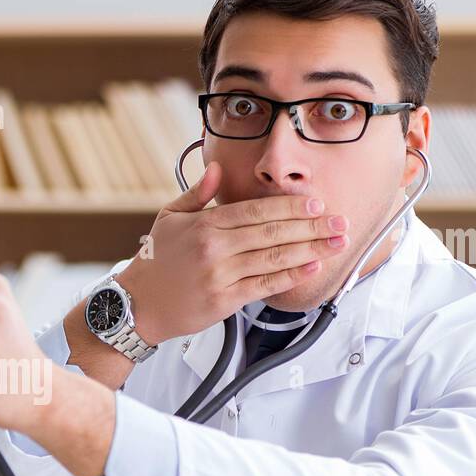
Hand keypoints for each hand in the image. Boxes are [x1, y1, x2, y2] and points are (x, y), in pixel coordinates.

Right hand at [116, 161, 348, 344]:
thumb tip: (216, 169)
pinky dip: (291, 277)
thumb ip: (197, 194)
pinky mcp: (224, 301)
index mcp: (204, 225)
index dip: (289, 206)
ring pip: (274, 259)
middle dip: (311, 226)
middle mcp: (214, 249)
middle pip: (272, 233)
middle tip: (339, 221)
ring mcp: (220, 276)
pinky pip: (264, 286)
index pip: (255, 211)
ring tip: (336, 243)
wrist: (137, 305)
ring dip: (311, 250)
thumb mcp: (168, 218)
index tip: (315, 203)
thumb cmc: (154, 261)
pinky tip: (312, 267)